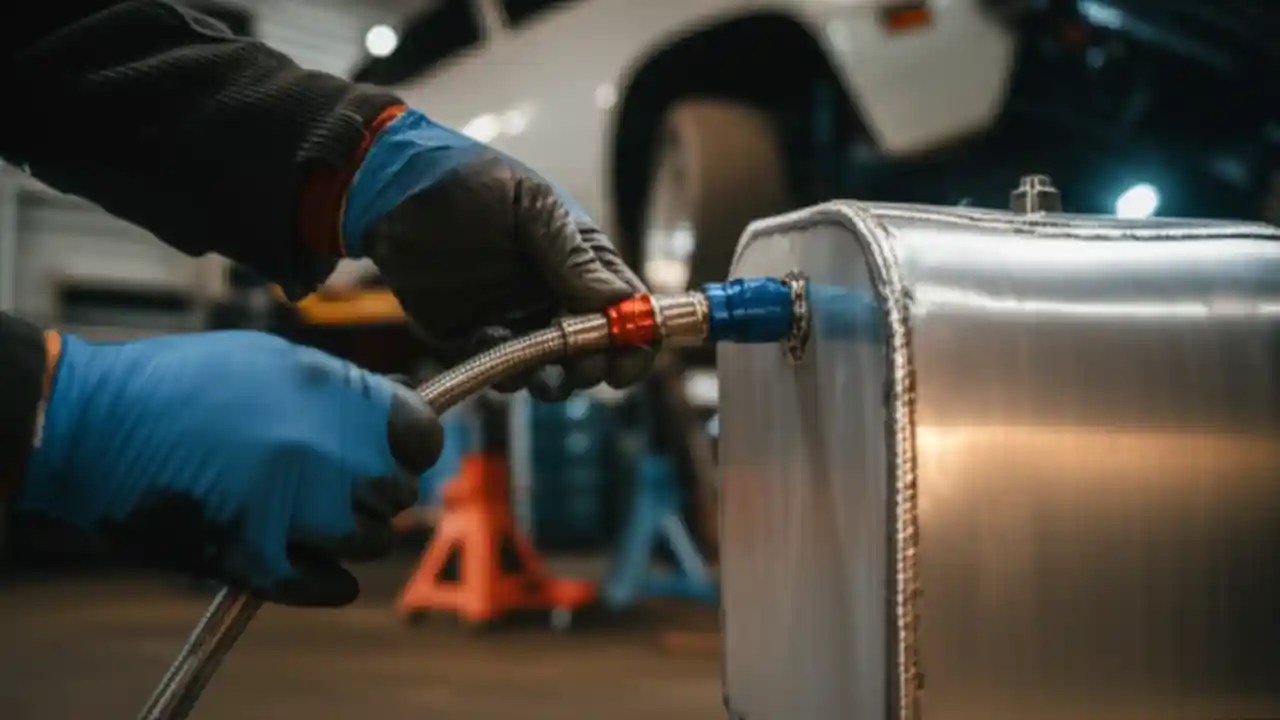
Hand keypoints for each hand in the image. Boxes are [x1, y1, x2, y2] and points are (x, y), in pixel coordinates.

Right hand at [17, 330, 441, 606]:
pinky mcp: (260, 559)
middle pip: (398, 492)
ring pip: (372, 540)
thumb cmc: (185, 385)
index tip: (392, 452)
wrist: (95, 428)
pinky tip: (309, 559)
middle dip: (376, 490)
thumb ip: (345, 386)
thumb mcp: (274, 359)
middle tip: (339, 484)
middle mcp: (327, 452)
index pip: (422, 437)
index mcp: (336, 397)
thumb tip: (406, 397)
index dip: (410, 448)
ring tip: (311, 516)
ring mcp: (295, 509)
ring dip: (351, 533)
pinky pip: (332, 585)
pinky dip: (329, 579)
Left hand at [340, 107, 652, 400]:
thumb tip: (620, 304)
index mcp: (581, 259)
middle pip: (595, 350)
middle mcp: (554, 294)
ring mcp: (515, 318)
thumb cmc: (465, 181)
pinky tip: (480, 336)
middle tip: (573, 368)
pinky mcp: (472, 337)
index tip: (623, 363)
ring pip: (549, 370)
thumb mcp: (528, 208)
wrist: (387, 188)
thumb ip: (572, 257)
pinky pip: (496, 370)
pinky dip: (497, 368)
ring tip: (533, 372)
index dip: (636, 340)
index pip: (628, 308)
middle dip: (590, 366)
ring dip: (548, 379)